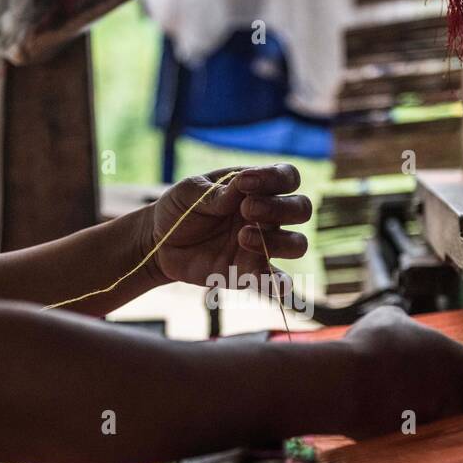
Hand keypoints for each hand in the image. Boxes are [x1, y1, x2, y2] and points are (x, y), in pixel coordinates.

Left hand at [140, 164, 311, 294]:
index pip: (287, 176)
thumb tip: (243, 188)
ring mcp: (262, 245)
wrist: (160, 242)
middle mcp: (267, 216)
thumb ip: (218, 191)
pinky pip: (276, 281)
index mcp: (256, 187)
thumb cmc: (180, 208)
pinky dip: (280, 285)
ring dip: (278, 240)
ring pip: (297, 244)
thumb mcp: (191, 191)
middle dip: (280, 208)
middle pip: (302, 208)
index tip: (245, 182)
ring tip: (242, 237)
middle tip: (246, 209)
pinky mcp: (250, 273)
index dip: (276, 178)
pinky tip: (274, 286)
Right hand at [340, 306, 462, 439]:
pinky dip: (405, 418)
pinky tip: (382, 405)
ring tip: (393, 386)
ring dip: (426, 399)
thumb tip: (408, 331)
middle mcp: (458, 397)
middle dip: (448, 378)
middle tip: (419, 368)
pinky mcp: (416, 444)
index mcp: (461, 363)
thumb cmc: (373, 347)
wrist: (345, 386)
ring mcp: (439, 424)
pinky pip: (418, 428)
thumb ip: (413, 326)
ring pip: (442, 410)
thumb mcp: (392, 318)